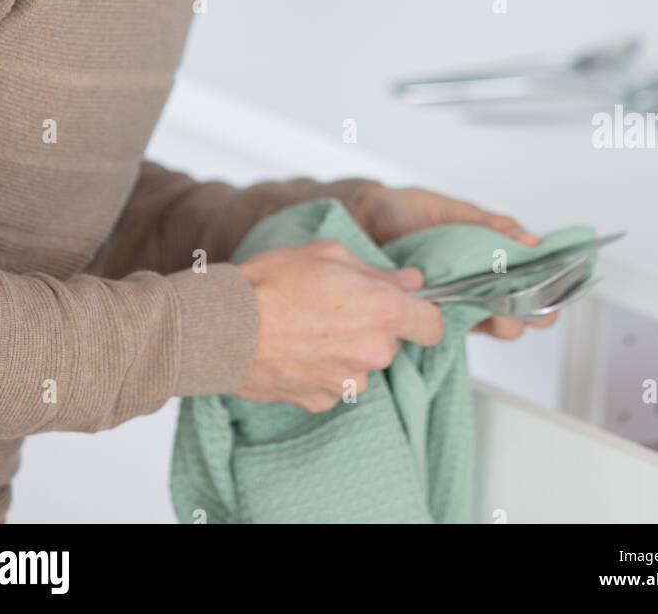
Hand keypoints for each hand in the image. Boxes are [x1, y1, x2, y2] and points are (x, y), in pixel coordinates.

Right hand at [234, 239, 443, 409]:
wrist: (223, 328)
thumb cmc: (272, 284)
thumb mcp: (329, 255)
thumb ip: (377, 271)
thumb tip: (409, 280)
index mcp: (383, 311)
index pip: (434, 325)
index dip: (423, 315)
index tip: (410, 309)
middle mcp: (374, 353)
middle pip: (392, 342)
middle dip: (373, 325)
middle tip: (336, 305)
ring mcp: (348, 382)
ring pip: (363, 364)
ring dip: (347, 349)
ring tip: (309, 326)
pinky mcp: (322, 401)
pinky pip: (335, 383)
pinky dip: (322, 369)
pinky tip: (296, 348)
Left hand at [345, 183, 559, 340]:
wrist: (361, 217)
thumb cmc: (407, 210)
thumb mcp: (454, 212)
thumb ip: (492, 226)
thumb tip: (534, 243)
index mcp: (487, 260)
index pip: (527, 285)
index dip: (544, 295)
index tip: (551, 295)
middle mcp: (473, 286)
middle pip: (513, 313)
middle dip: (523, 314)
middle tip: (520, 305)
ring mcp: (450, 303)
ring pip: (485, 325)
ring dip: (496, 322)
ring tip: (494, 310)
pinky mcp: (423, 315)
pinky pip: (445, 329)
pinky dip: (455, 327)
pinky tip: (457, 317)